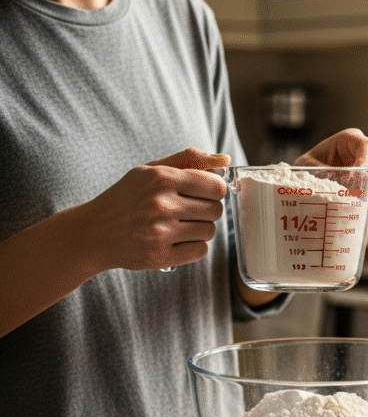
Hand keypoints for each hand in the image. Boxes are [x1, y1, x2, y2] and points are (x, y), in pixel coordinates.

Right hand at [84, 148, 229, 270]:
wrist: (93, 232)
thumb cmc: (127, 198)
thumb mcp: (151, 170)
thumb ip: (189, 159)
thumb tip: (225, 159)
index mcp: (161, 179)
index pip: (216, 186)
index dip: (215, 191)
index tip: (204, 194)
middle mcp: (161, 205)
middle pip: (216, 210)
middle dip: (207, 210)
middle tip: (188, 211)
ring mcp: (160, 233)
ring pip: (210, 231)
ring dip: (200, 229)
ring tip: (179, 226)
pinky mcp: (160, 257)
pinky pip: (200, 251)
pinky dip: (193, 247)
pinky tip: (175, 241)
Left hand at [294, 128, 367, 218]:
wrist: (309, 179)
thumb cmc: (307, 167)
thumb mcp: (306, 166)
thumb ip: (320, 172)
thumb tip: (336, 185)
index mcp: (352, 139)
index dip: (364, 165)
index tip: (350, 181)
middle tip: (355, 198)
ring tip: (353, 207)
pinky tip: (357, 213)